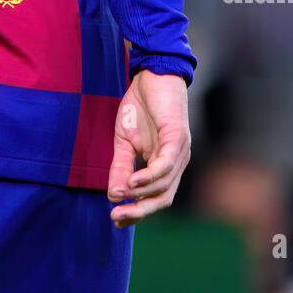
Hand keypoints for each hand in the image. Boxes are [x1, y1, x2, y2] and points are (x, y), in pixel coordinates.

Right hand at [107, 70, 190, 226]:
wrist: (151, 73)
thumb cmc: (140, 106)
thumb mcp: (124, 141)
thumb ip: (121, 167)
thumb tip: (112, 194)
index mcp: (166, 165)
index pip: (155, 198)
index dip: (137, 212)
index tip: (115, 220)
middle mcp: (177, 162)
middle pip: (163, 199)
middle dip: (140, 212)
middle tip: (117, 216)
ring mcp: (180, 150)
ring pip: (164, 185)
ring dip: (141, 195)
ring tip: (119, 195)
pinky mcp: (177, 136)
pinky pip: (165, 164)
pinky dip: (149, 176)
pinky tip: (132, 181)